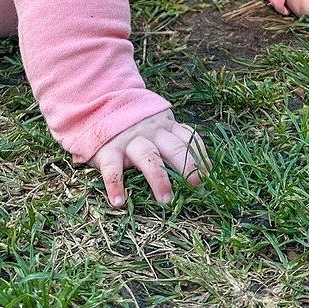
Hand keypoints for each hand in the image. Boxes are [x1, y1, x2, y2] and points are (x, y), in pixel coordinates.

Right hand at [90, 109, 209, 208]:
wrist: (99, 106)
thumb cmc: (135, 126)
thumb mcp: (158, 127)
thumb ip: (175, 142)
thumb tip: (205, 171)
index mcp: (166, 126)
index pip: (188, 140)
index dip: (200, 158)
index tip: (209, 178)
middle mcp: (151, 132)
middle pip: (173, 148)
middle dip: (187, 167)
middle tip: (195, 188)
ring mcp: (130, 140)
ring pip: (148, 157)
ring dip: (159, 178)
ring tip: (165, 200)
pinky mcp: (108, 149)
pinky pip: (112, 168)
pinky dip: (115, 185)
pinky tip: (118, 201)